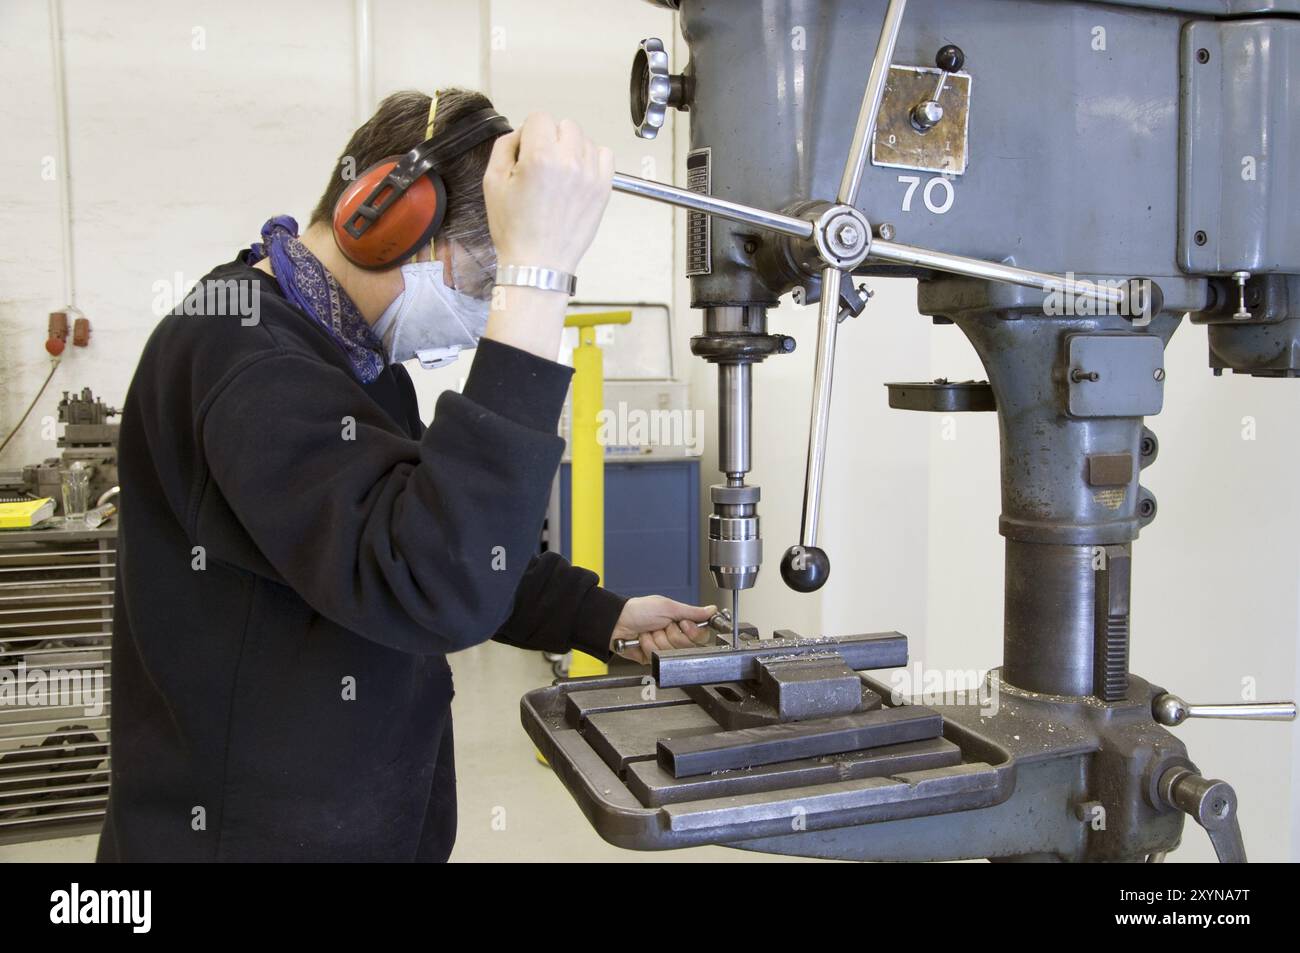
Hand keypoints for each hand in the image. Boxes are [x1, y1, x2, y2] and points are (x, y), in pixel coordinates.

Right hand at [483, 112, 614, 274]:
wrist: (538, 264)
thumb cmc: (515, 229)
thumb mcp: (492, 181)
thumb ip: (505, 145)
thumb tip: (522, 132)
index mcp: (540, 157)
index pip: (539, 117)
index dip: (529, 133)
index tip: (526, 152)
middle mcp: (569, 162)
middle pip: (563, 125)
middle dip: (550, 139)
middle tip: (541, 165)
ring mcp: (590, 175)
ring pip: (584, 138)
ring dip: (571, 148)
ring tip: (559, 174)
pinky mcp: (604, 188)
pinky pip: (604, 154)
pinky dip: (591, 158)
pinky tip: (577, 175)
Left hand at [610, 597, 716, 664]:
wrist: (617, 623)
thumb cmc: (639, 610)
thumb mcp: (668, 607)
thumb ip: (692, 612)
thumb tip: (712, 610)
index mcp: (682, 623)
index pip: (701, 635)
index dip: (693, 632)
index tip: (683, 623)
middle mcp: (675, 637)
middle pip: (687, 646)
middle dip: (672, 634)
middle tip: (662, 625)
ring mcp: (665, 648)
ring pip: (672, 652)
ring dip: (658, 639)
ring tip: (649, 630)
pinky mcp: (654, 658)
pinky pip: (658, 657)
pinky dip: (649, 646)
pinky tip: (643, 640)